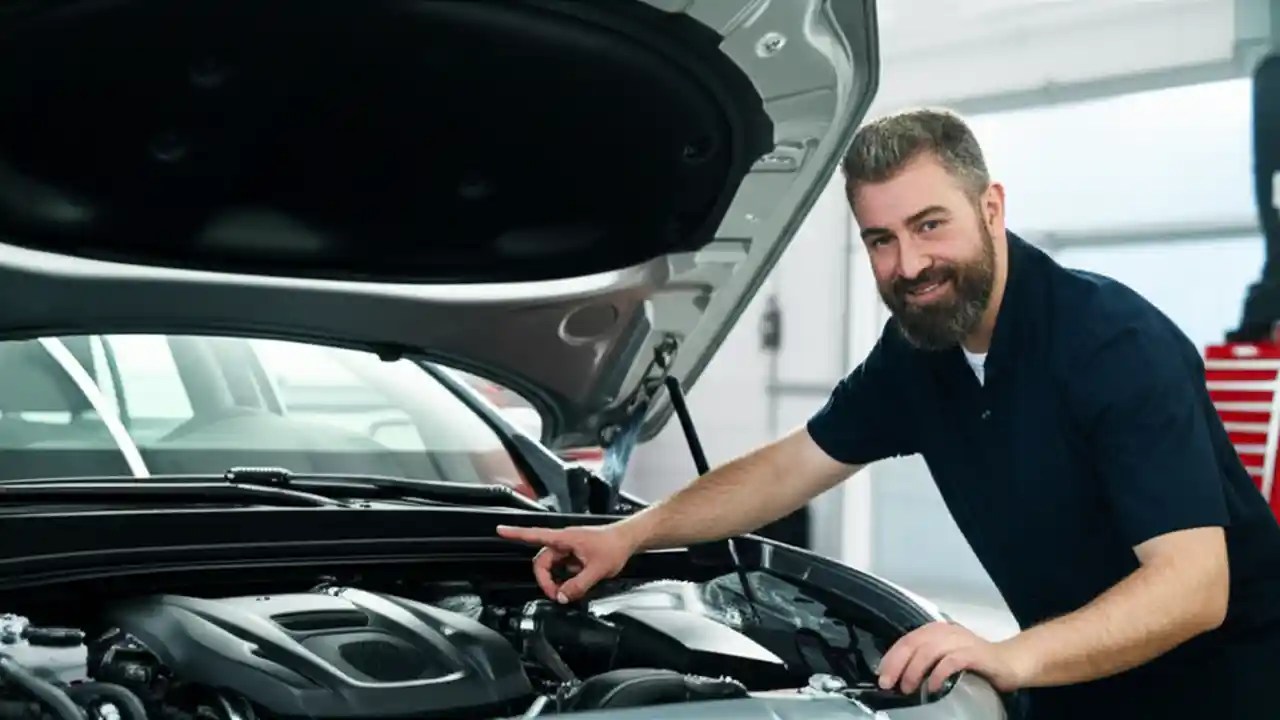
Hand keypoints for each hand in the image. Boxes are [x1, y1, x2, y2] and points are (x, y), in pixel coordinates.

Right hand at [496, 522, 639, 602]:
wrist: (628, 540)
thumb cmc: (613, 546)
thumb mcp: (597, 569)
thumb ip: (578, 585)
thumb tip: (561, 597)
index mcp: (564, 539)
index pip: (535, 535)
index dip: (516, 534)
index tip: (500, 530)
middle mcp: (563, 542)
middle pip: (542, 562)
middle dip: (545, 580)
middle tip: (555, 595)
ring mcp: (568, 549)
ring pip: (552, 567)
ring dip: (556, 581)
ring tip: (569, 591)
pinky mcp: (574, 555)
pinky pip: (562, 569)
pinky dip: (566, 579)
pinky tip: (577, 584)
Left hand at [877, 621, 1029, 694]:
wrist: (1011, 661)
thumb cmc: (974, 663)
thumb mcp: (944, 657)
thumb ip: (925, 660)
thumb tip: (897, 675)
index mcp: (935, 631)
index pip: (906, 640)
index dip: (891, 657)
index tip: (882, 676)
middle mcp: (945, 631)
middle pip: (913, 643)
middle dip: (897, 664)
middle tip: (889, 684)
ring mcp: (960, 641)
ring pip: (929, 651)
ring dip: (914, 670)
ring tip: (908, 688)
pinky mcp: (974, 653)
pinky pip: (951, 661)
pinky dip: (938, 674)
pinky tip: (933, 688)